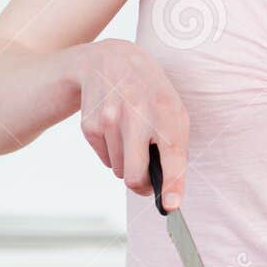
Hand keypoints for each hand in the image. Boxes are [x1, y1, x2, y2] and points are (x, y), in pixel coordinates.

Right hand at [75, 38, 188, 200]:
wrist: (112, 60)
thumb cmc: (151, 93)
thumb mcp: (173, 111)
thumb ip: (176, 149)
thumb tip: (171, 193)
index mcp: (167, 112)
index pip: (172, 156)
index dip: (172, 185)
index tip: (170, 206)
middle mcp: (138, 114)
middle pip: (134, 176)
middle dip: (140, 185)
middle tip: (146, 180)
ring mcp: (110, 118)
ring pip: (118, 170)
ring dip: (126, 162)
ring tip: (131, 136)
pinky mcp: (90, 124)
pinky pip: (104, 159)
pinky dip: (111, 152)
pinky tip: (115, 127)